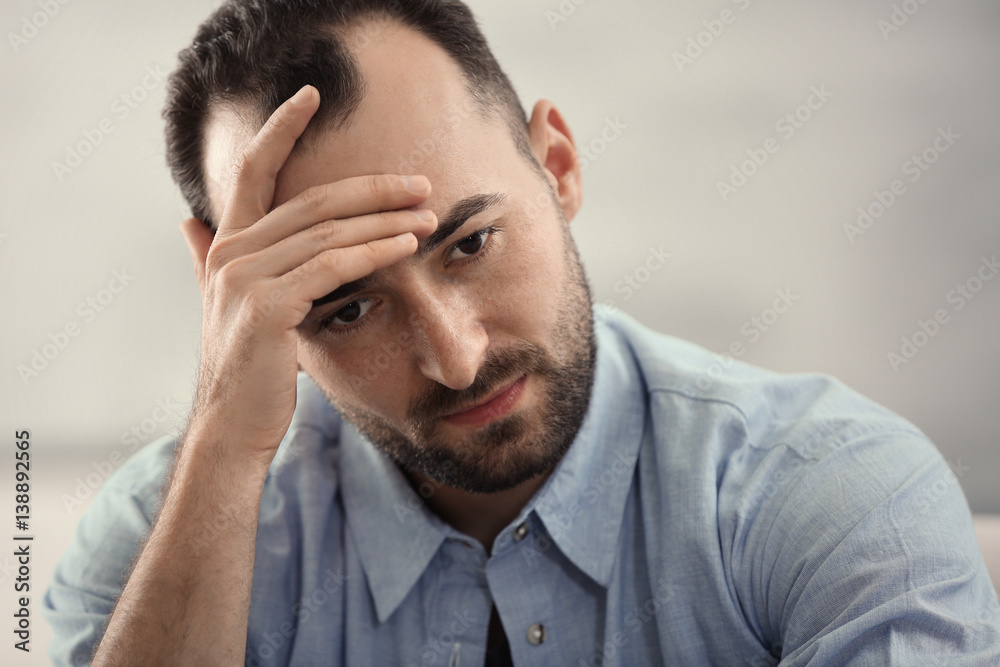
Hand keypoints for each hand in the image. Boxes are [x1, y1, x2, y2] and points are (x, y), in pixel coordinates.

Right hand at [179, 84, 436, 465]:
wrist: (233, 426)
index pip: (253, 173)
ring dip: (386, 219)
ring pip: (329, 232)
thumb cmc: (247, 368)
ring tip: (427, 214)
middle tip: (420, 183)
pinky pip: (332, 266)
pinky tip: (406, 245)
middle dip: (373, 188)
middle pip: (313, 201)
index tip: (311, 95)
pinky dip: (374, 251)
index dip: (279, 129)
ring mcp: (246, 278)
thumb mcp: (225, 305)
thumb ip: (212, 261)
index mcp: (227, 246)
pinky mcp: (268, 306)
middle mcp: (232, 253)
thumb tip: (189, 225)